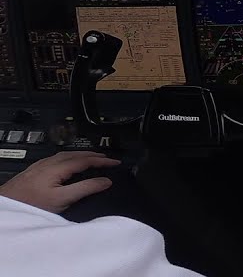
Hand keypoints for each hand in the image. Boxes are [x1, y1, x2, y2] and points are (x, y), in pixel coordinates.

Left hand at [0, 151, 119, 213]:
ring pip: (65, 155)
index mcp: (58, 167)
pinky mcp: (33, 171)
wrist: (6, 206)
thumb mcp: (62, 199)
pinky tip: (67, 165)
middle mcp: (49, 163)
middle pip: (76, 154)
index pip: (86, 159)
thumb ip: (85, 189)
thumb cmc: (30, 205)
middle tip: (107, 158)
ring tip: (91, 159)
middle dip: (93, 155)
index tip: (115, 162)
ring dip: (81, 156)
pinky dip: (69, 159)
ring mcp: (40, 166)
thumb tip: (105, 181)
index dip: (102, 160)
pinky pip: (56, 159)